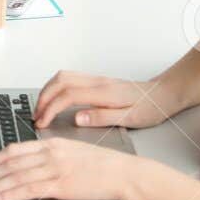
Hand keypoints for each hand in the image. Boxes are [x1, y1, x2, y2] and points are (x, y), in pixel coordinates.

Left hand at [0, 136, 137, 199]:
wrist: (124, 172)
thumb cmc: (102, 166)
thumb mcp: (72, 153)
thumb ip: (50, 157)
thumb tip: (30, 166)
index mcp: (51, 143)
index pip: (13, 150)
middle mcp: (49, 152)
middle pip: (8, 163)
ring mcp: (54, 167)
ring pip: (13, 176)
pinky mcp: (60, 184)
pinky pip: (27, 190)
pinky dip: (8, 195)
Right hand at [33, 71, 178, 130]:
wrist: (162, 94)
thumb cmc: (149, 108)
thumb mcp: (129, 119)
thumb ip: (101, 118)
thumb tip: (78, 118)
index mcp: (103, 92)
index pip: (67, 96)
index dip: (50, 109)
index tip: (42, 122)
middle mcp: (97, 82)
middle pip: (59, 81)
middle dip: (43, 98)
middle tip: (36, 116)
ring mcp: (95, 79)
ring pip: (62, 76)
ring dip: (47, 91)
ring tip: (42, 108)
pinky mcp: (96, 81)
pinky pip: (69, 78)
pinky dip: (55, 87)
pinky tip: (55, 99)